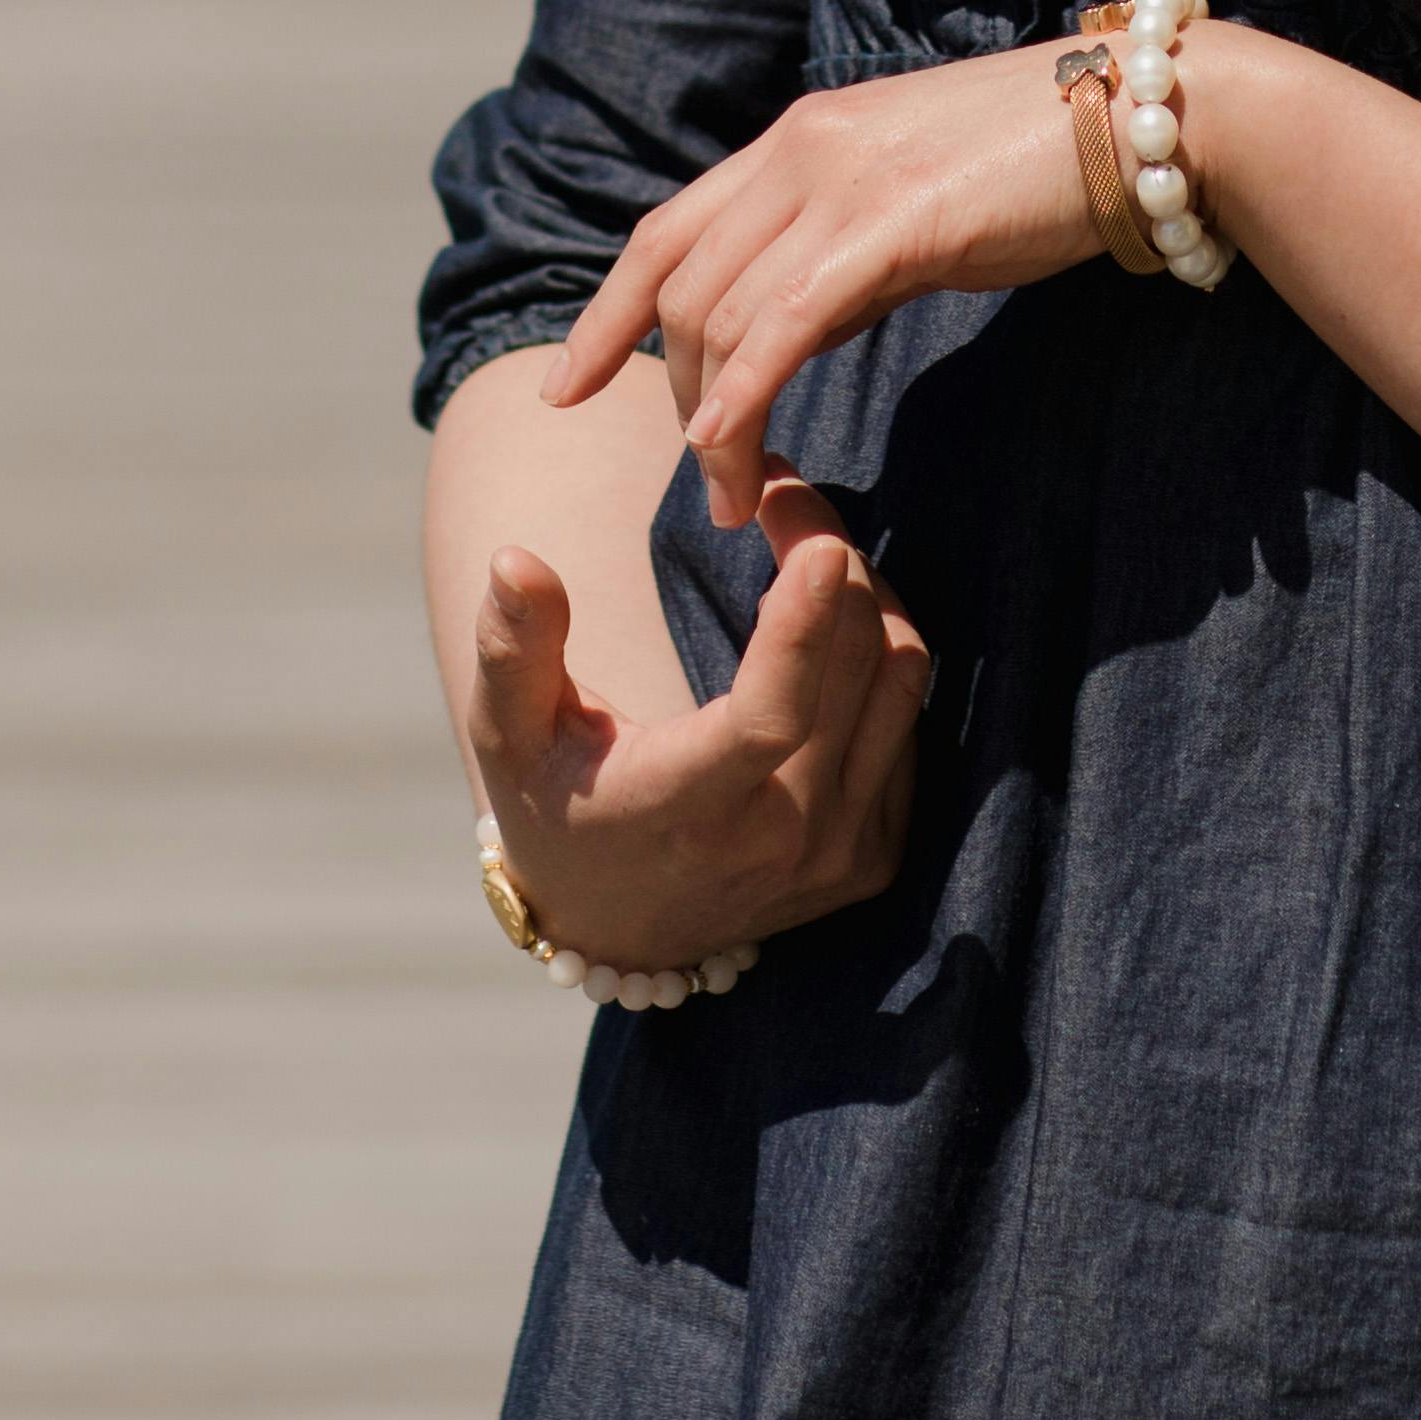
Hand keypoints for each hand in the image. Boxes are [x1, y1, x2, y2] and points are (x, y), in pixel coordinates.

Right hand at [462, 476, 932, 971]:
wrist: (618, 929)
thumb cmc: (555, 806)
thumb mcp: (510, 734)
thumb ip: (514, 648)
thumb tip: (515, 559)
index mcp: (686, 808)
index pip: (769, 718)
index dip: (802, 627)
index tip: (816, 542)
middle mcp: (779, 840)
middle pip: (849, 669)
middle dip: (827, 554)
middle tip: (779, 490)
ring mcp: (838, 852)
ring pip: (897, 681)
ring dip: (866, 592)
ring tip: (808, 544)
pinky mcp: (874, 855)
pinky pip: (910, 722)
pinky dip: (881, 653)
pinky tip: (831, 621)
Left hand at [552, 37, 1112, 527]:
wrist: (1151, 117)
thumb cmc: (1041, 168)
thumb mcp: (914, 205)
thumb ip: (845, 254)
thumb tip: (794, 327)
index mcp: (799, 139)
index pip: (666, 230)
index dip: (608, 312)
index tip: (572, 387)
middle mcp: (801, 148)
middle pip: (678, 282)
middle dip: (662, 389)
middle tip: (698, 481)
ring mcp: (842, 179)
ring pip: (722, 310)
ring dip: (708, 419)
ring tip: (731, 496)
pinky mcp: (894, 221)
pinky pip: (785, 318)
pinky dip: (742, 388)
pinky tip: (730, 446)